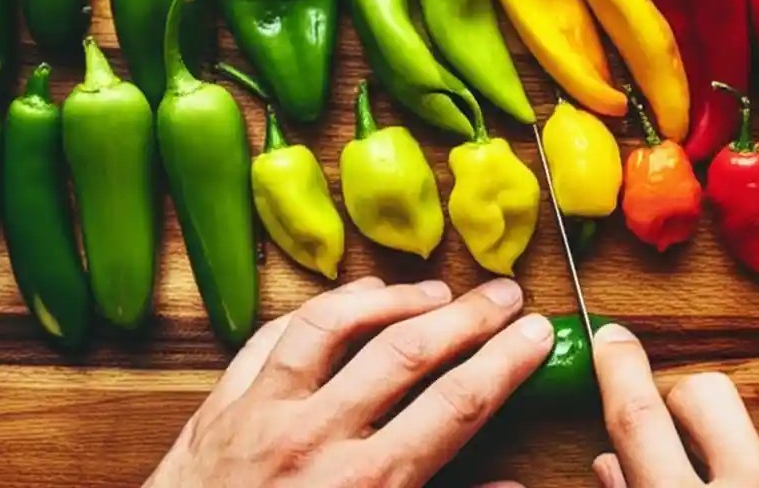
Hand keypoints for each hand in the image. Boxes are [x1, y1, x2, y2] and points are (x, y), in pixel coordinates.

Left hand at [145, 276, 552, 487]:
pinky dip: (315, 311)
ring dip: (391, 300)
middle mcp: (315, 441)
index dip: (506, 361)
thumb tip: (514, 485)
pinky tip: (348, 301)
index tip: (538, 332)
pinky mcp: (220, 409)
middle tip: (504, 293)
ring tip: (434, 290)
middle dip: (467, 317)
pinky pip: (270, 339)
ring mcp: (262, 417)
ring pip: (333, 328)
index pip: (457, 404)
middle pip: (407, 353)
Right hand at [589, 323, 758, 487]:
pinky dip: (756, 478)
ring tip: (707, 485)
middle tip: (665, 424)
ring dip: (722, 449)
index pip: (639, 419)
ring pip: (751, 436)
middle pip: (706, 393)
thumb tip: (610, 463)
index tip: (612, 340)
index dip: (619, 371)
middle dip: (679, 395)